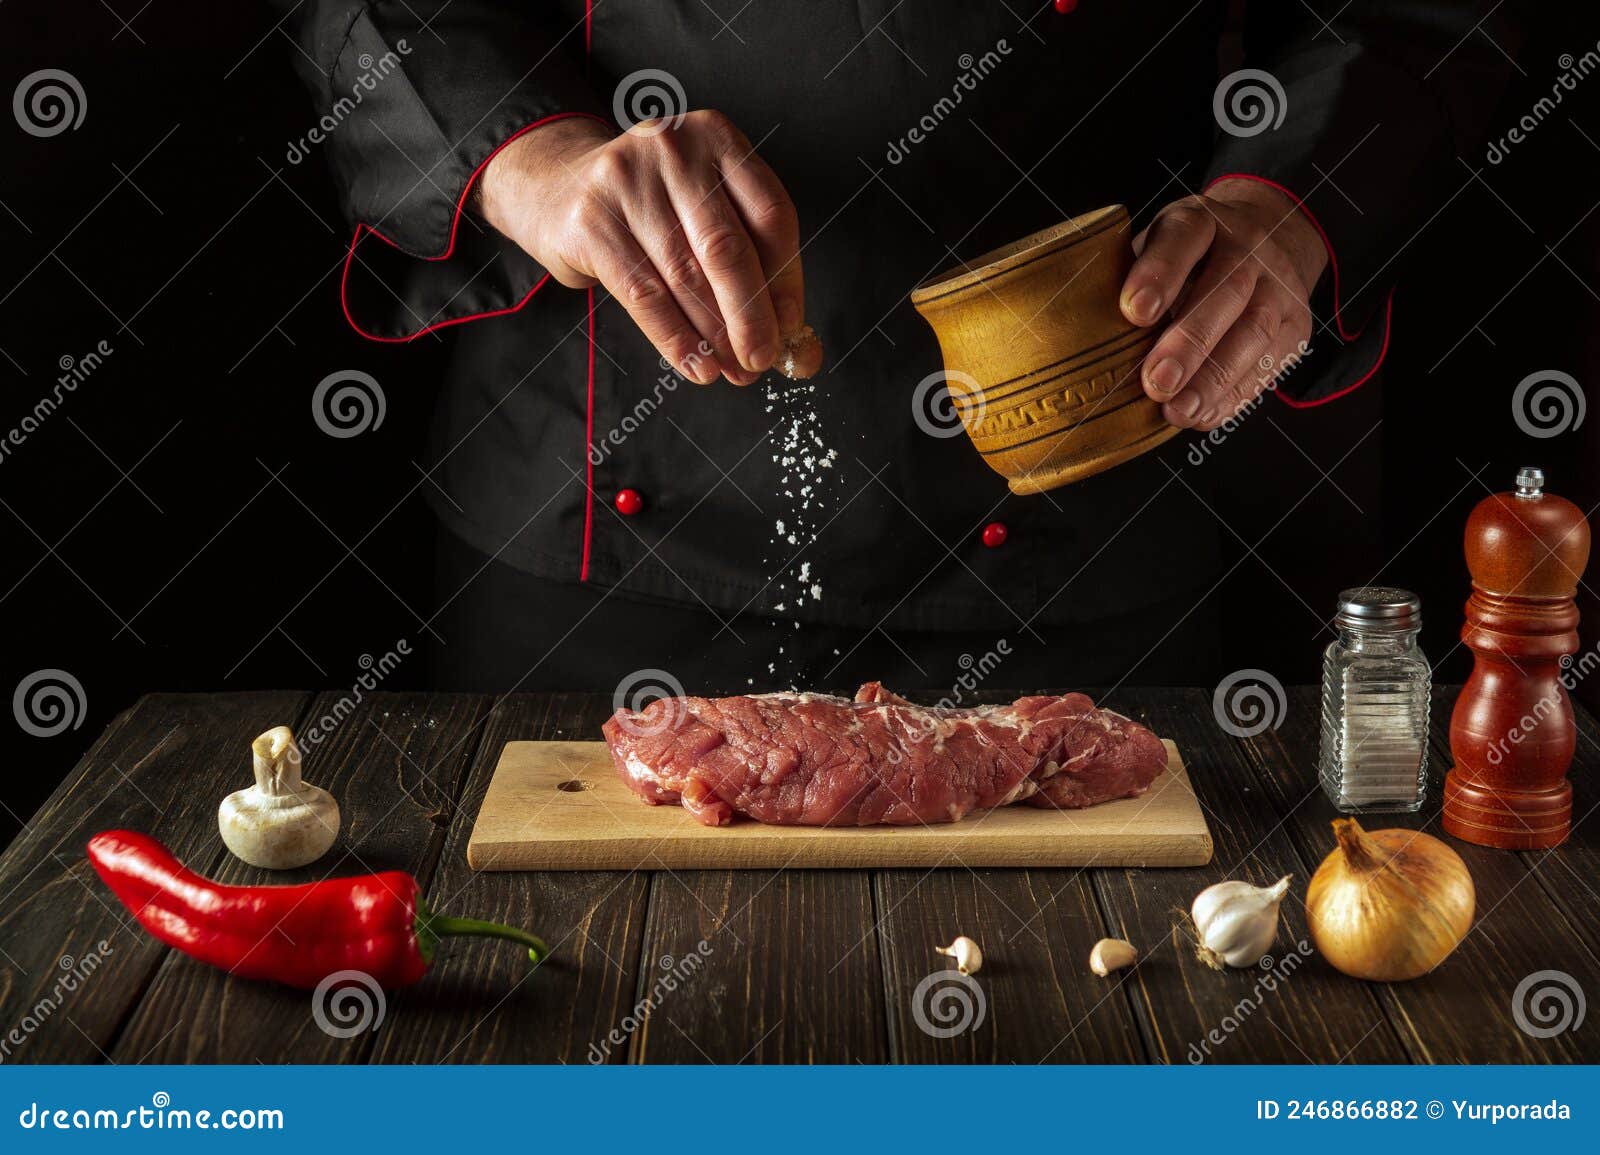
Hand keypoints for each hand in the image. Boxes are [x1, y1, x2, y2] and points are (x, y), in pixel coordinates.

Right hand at [478, 112, 804, 385]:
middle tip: (763, 360)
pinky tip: (696, 366)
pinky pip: (644, 294)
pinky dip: (675, 339)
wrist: (556, 188)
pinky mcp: (592, 220)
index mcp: (718, 138)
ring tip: (733, 371)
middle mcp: (674, 150)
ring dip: (715, 336)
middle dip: (752, 315)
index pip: (771, 215)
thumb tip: (802, 351)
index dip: (787, 280)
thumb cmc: (651, 209)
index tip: (792, 330)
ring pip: (685, 276)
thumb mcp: (703, 210)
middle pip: (728, 247)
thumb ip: (754, 265)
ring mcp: (628, 181)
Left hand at [1119, 180, 1327, 429]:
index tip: (1134, 311)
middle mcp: (1246, 246)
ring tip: (1177, 410)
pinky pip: (1270, 363)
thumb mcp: (1156, 246)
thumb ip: (1126, 278)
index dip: (1160, 273)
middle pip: (1225, 290)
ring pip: (1255, 330)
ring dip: (1214, 378)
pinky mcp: (1297, 324)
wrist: (1270, 239)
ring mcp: (1278, 285)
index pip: (1183, 237)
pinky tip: (1201, 415)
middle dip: (1190, 341)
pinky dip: (1234, 395)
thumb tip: (1083, 337)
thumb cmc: (1187, 256)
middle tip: (1156, 381)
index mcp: (1200, 221)